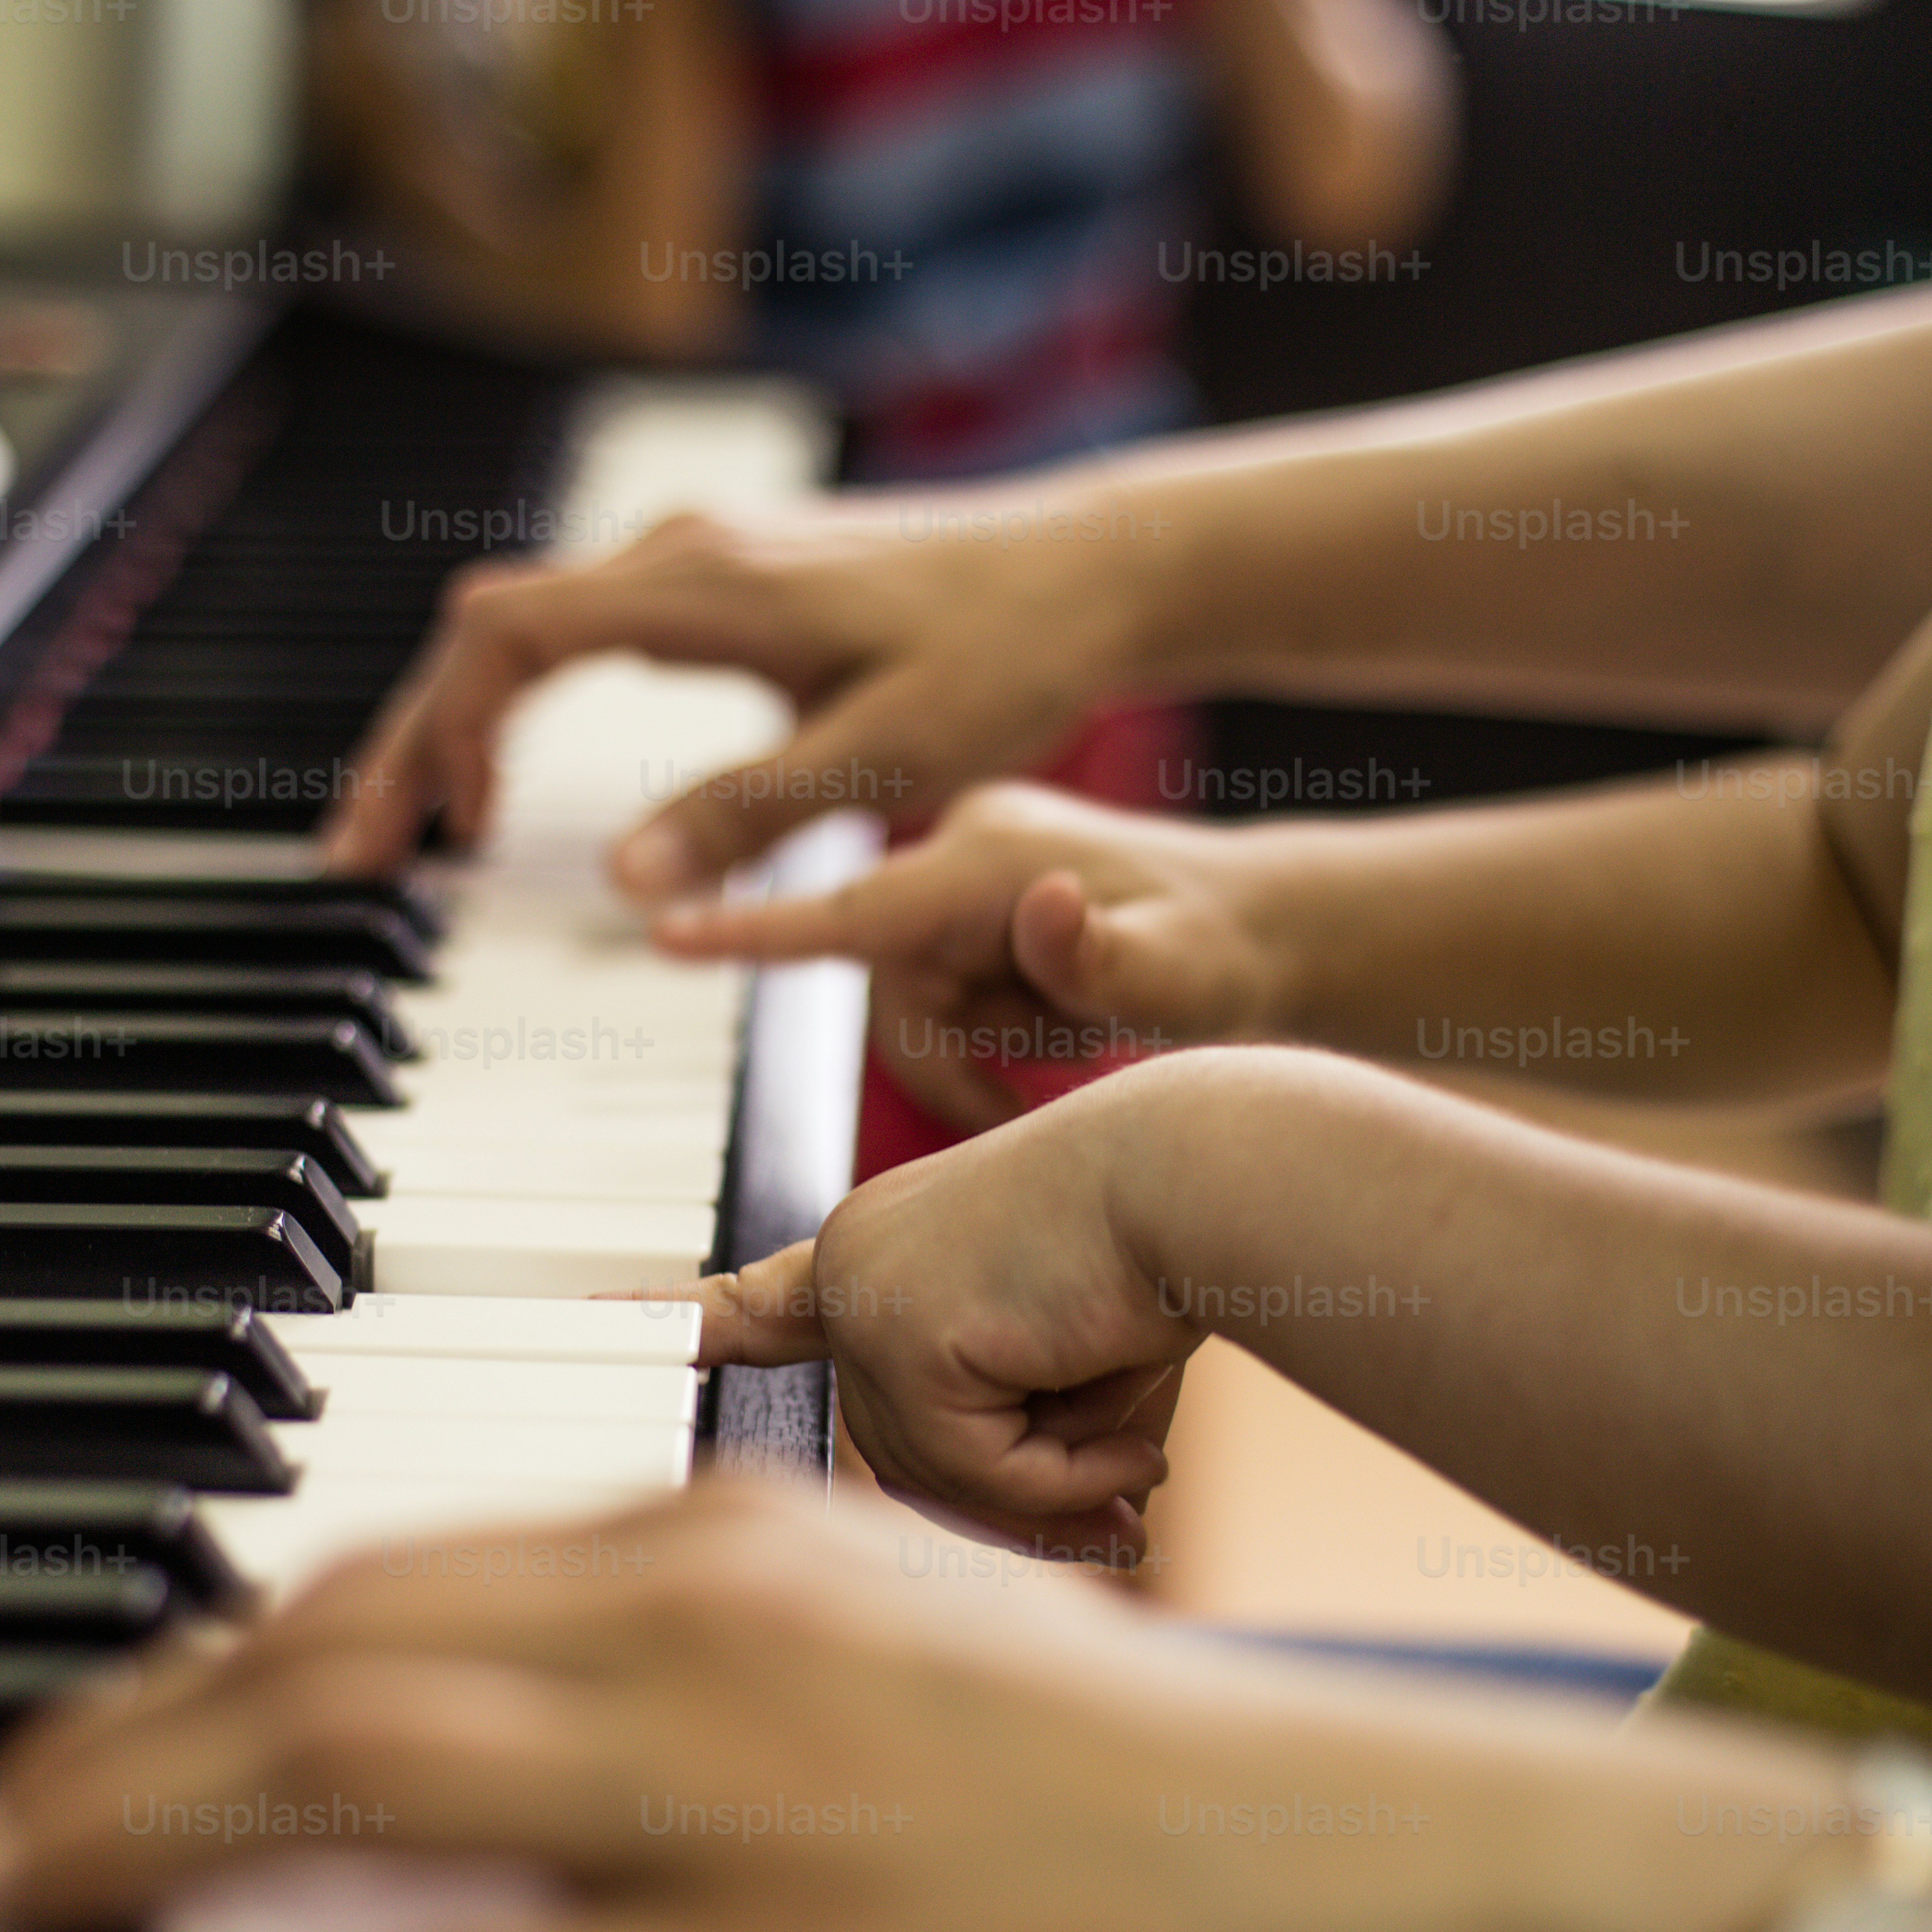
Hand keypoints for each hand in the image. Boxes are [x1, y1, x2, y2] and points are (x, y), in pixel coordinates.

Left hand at [0, 1480, 1895, 1931]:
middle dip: (127, 1726)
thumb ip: (716, 1669)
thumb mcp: (902, 1644)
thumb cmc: (1151, 1766)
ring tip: (7, 1894)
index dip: (226, 1643)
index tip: (128, 1714)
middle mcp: (716, 1618)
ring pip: (348, 1770)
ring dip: (137, 1826)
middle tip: (5, 1813)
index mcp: (748, 1536)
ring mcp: (743, 1787)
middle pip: (334, 1643)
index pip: (406, 1565)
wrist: (1365, 1848)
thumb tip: (543, 1760)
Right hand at [318, 488, 1158, 887]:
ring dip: (466, 727)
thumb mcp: (883, 754)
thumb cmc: (1005, 657)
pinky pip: (582, 636)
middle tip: (368, 856)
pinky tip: (518, 784)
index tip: (387, 841)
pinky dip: (526, 706)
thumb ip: (748, 815)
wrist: (1085, 572)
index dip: (427, 739)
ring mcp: (700, 559)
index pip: (502, 644)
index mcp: (700, 586)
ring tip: (429, 835)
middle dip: (418, 743)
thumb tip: (623, 884)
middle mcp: (682, 554)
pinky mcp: (725, 581)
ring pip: (527, 632)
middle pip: (489, 636)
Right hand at [654, 781, 1297, 1128]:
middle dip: (956, 1050)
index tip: (665, 931)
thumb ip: (1104, 956)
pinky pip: (933, 990)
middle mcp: (962, 850)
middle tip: (1045, 1080)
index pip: (852, 906)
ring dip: (977, 1047)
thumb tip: (1043, 904)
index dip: (758, 929)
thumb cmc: (1228, 953)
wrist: (1266, 931)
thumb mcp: (1185, 973)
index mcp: (991, 860)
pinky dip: (983, 1034)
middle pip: (891, 985)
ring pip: (910, 999)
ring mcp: (964, 874)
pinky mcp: (969, 900)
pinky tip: (1050, 1038)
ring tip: (1063, 1054)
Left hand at [698, 1064, 1203, 1560]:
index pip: (762, 1304)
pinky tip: (1111, 1419)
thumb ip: (1041, 1447)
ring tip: (1129, 1429)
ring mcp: (865, 1291)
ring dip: (1052, 1476)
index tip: (603, 1323)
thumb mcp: (1080, 1370)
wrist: (1199, 1176)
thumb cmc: (1163, 1255)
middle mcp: (854, 1262)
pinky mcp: (898, 1328)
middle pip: (903, 1446)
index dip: (690, 1324)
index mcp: (885, 1250)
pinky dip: (1056, 1468)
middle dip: (1018, 1490)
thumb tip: (1087, 1536)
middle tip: (1122, 1510)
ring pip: (938, 1468)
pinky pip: (972, 1466)